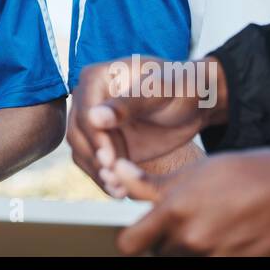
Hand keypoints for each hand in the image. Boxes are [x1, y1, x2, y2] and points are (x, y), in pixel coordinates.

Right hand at [67, 55, 223, 185]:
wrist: (192, 101)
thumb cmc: (178, 86)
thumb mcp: (158, 91)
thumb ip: (128, 103)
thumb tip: (93, 117)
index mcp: (96, 78)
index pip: (85, 113)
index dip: (95, 138)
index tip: (110, 160)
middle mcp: (88, 98)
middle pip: (78, 134)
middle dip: (96, 160)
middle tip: (117, 182)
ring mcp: (92, 121)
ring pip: (81, 151)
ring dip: (98, 173)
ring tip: (120, 191)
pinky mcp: (101, 141)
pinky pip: (92, 162)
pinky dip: (103, 178)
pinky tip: (121, 191)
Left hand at [110, 149, 269, 255]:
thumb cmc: (250, 174)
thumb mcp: (198, 171)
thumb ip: (153, 183)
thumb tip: (118, 172)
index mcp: (176, 212)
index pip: (130, 244)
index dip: (133, 239)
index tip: (140, 233)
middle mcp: (194, 241)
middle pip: (162, 254)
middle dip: (171, 241)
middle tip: (194, 221)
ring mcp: (219, 260)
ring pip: (190, 262)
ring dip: (198, 251)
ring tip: (220, 228)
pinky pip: (219, 267)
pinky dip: (224, 257)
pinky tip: (238, 241)